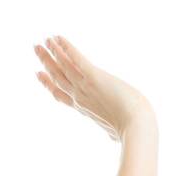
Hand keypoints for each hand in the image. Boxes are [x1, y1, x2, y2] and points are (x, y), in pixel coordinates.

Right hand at [33, 35, 153, 141]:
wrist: (137, 128)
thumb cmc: (131, 131)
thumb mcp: (115, 132)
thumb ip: (110, 131)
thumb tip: (113, 137)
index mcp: (85, 109)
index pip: (61, 95)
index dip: (48, 84)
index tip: (39, 74)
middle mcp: (81, 98)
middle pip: (58, 78)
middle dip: (46, 63)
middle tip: (36, 49)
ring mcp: (86, 87)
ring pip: (63, 67)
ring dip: (53, 52)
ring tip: (44, 40)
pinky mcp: (95, 77)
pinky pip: (76, 59)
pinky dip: (66, 48)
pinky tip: (58, 38)